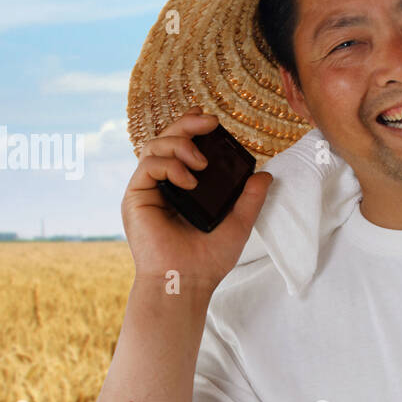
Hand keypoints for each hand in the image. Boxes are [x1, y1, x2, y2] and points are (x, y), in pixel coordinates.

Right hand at [121, 106, 273, 292]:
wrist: (188, 281)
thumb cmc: (208, 259)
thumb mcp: (238, 223)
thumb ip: (250, 198)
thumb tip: (265, 175)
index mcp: (183, 187)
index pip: (182, 148)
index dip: (192, 128)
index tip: (211, 120)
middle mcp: (163, 184)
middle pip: (166, 139)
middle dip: (187, 124)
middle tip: (210, 122)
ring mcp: (148, 189)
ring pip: (154, 146)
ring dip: (180, 144)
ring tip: (202, 164)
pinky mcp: (136, 196)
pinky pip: (148, 165)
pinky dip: (170, 165)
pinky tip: (189, 180)